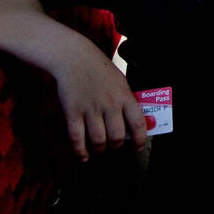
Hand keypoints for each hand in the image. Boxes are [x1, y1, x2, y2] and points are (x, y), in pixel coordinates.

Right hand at [53, 46, 148, 160]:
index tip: (138, 147)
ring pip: (98, 140)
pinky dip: (80, 151)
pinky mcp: (72, 112)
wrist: (75, 58)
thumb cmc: (101, 72)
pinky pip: (77, 138)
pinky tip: (83, 156)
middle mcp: (109, 104)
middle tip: (114, 145)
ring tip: (100, 147)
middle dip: (116, 146)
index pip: (138, 123)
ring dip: (100, 149)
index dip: (140, 139)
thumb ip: (127, 102)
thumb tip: (135, 125)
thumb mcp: (121, 82)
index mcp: (125, 96)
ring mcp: (90, 109)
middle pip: (117, 136)